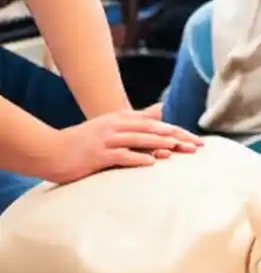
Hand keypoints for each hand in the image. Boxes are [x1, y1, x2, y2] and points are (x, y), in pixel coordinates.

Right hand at [42, 111, 202, 184]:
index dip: (178, 131)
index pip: (157, 124)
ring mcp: (107, 140)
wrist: (50, 151)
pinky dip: (137, 157)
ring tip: (180, 149)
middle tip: (197, 145)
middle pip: (153, 130)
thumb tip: (160, 110)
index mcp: (122, 119)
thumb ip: (137, 119)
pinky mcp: (98, 155)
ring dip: (161, 144)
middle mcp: (117, 126)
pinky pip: (121, 155)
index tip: (196, 140)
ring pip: (140, 140)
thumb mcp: (111, 126)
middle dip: (177, 137)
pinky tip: (152, 162)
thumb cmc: (83, 142)